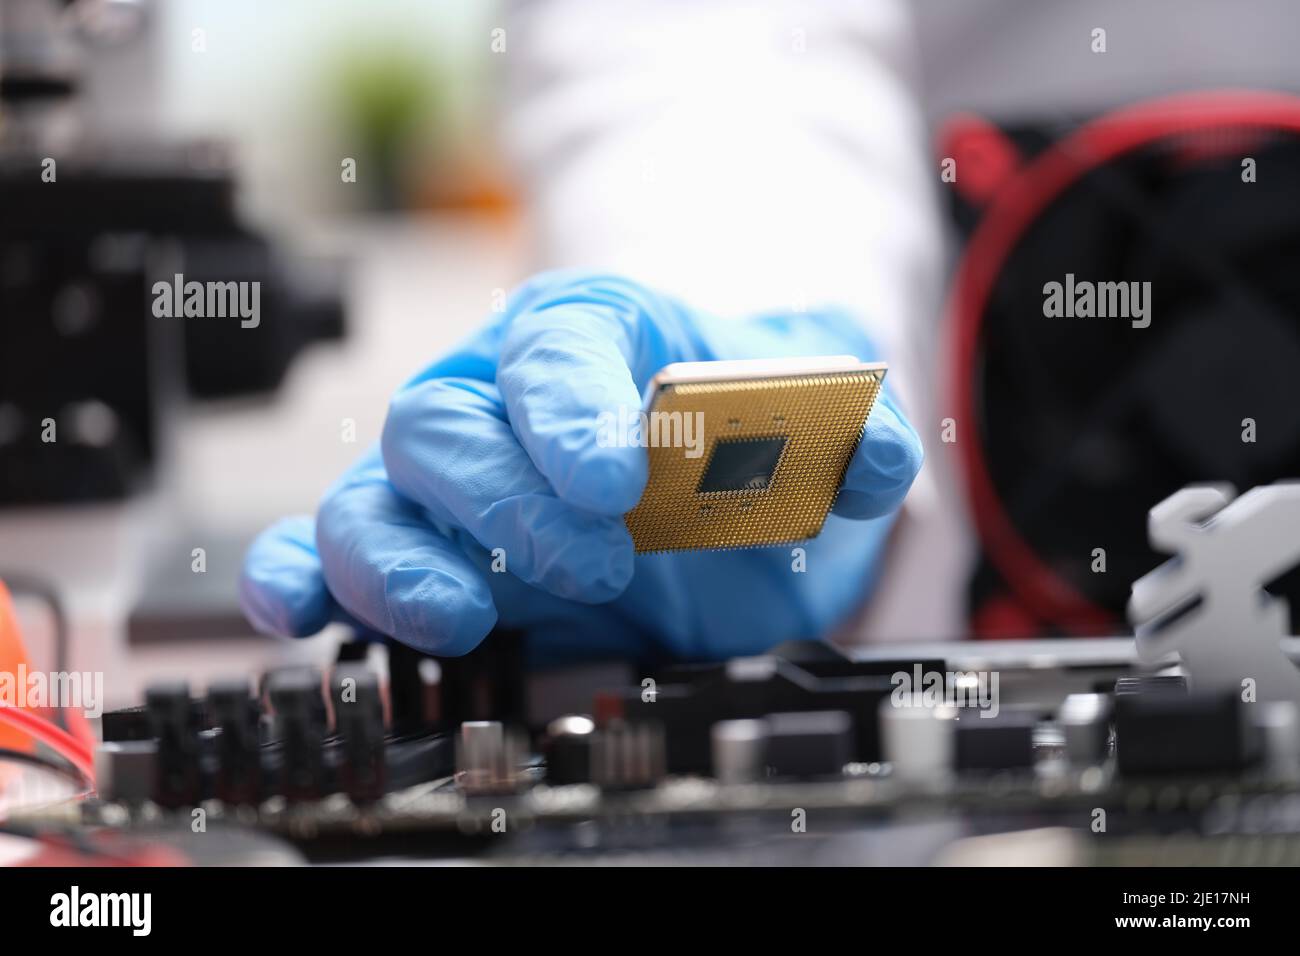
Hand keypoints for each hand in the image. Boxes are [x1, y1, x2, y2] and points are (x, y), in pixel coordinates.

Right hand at [239, 271, 921, 663]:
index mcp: (592, 333)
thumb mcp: (814, 419)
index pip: (557, 345)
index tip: (615, 475)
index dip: (571, 409)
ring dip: (399, 563)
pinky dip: (304, 583)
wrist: (711, 470)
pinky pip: (326, 555)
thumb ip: (850, 431)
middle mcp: (496, 398)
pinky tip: (301, 614)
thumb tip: (880, 457)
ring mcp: (447, 483)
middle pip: (445, 425)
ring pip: (369, 499)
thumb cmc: (747, 426)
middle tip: (599, 560)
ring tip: (465, 618)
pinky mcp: (420, 553)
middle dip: (510, 501)